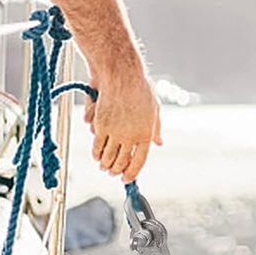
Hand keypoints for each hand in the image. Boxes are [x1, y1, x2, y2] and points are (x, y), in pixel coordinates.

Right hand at [85, 65, 161, 182]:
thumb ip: (156, 129)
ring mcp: (115, 132)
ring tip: (104, 167)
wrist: (122, 75)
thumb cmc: (140, 89)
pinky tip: (96, 156)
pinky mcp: (101, 126)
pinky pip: (97, 147)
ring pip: (108, 157)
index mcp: (145, 134)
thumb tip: (159, 143)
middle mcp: (130, 136)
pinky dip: (96, 154)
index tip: (126, 179)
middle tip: (112, 174)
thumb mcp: (154, 109)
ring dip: (105, 165)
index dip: (132, 173)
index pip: (139, 161)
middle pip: (121, 162)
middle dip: (116, 171)